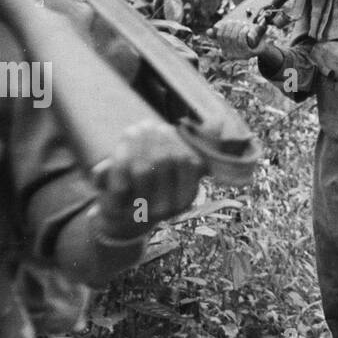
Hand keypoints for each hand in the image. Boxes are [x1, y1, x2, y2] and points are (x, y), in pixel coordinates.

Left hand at [93, 121, 202, 238]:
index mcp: (186, 197)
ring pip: (143, 168)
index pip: (188, 161)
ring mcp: (142, 210)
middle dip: (155, 137)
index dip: (176, 140)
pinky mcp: (118, 207)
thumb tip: (220, 121)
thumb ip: (199, 146)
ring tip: (132, 130)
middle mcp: (167, 208)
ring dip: (136, 142)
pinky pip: (121, 176)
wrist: (123, 216)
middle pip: (165, 160)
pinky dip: (120, 155)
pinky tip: (121, 146)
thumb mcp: (176, 166)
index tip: (165, 127)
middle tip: (146, 124)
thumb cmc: (154, 184)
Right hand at [216, 19, 264, 60]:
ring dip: (239, 28)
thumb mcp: (232, 34)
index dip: (224, 26)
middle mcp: (230, 55)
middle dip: (233, 26)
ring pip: (234, 38)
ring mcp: (238, 56)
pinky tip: (246, 29)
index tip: (231, 22)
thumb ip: (220, 33)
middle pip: (227, 36)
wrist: (261, 47)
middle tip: (239, 22)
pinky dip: (244, 33)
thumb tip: (208, 32)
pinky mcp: (248, 54)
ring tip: (244, 25)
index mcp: (224, 51)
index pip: (219, 35)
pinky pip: (242, 42)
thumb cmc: (246, 39)